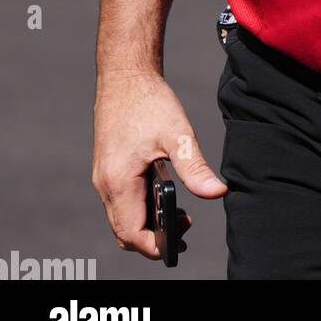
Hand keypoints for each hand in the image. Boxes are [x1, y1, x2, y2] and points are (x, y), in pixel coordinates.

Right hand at [92, 69, 227, 258]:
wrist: (125, 74)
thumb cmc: (148, 101)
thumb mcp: (178, 135)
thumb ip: (194, 167)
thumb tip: (217, 192)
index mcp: (119, 182)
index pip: (132, 233)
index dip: (156, 246)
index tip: (180, 243)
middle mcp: (105, 184)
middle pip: (125, 231)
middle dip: (153, 238)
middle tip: (185, 229)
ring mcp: (103, 176)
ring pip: (121, 217)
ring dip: (147, 223)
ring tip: (179, 214)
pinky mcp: (107, 167)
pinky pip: (120, 201)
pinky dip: (139, 207)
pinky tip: (162, 194)